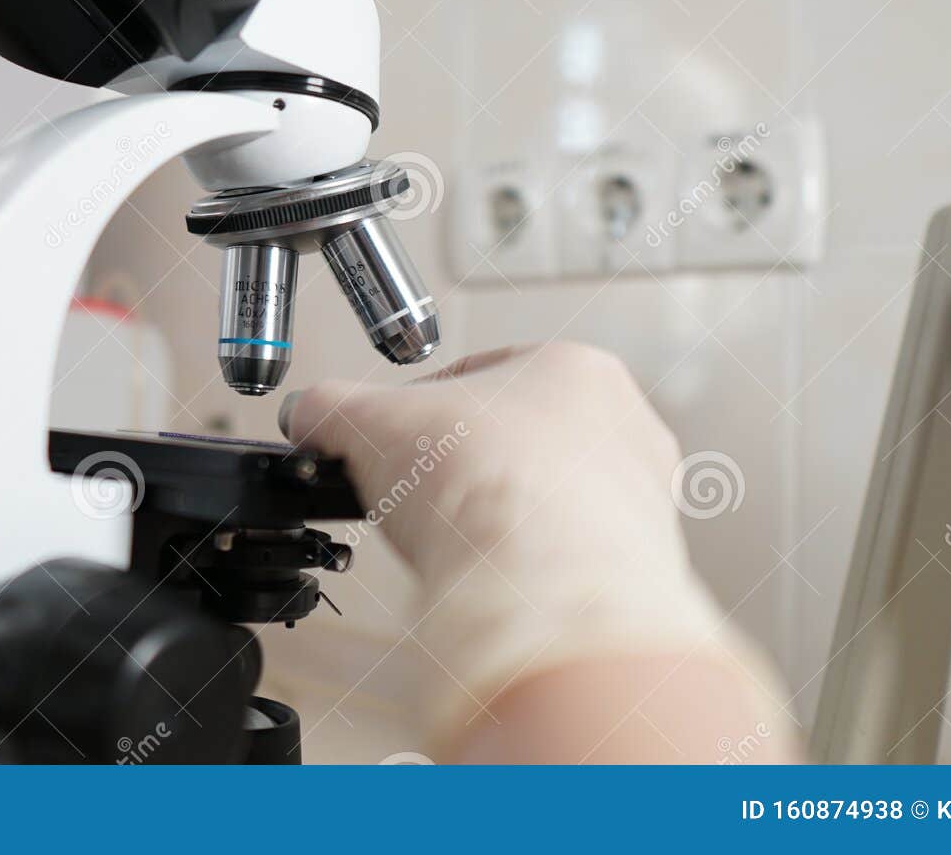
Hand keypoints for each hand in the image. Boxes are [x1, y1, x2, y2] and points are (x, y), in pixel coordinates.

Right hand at [279, 343, 796, 761]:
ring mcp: (641, 500)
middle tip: (420, 497)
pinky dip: (528, 568)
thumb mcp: (365, 421)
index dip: (420, 412)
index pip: (481, 376)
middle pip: (519, 439)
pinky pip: (567, 560)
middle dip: (463, 469)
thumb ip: (328, 408)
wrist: (539, 583)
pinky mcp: (640, 567)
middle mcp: (624, 427)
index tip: (394, 444)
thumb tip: (309, 413)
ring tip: (454, 544)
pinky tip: (494, 578)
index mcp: (574, 367)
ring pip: (548, 501)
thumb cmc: (485, 483)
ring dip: (498, 519)